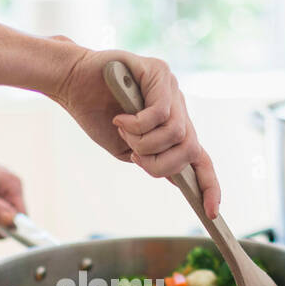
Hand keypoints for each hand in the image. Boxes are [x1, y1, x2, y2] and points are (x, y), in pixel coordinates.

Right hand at [48, 42, 221, 217]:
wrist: (72, 83)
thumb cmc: (97, 115)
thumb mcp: (127, 149)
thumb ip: (151, 160)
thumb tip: (176, 177)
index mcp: (173, 127)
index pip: (201, 158)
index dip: (209, 185)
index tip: (212, 212)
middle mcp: (178, 107)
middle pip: (192, 149)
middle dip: (162, 164)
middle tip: (135, 156)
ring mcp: (171, 89)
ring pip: (177, 133)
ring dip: (145, 143)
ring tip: (123, 131)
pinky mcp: (160, 72)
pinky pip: (161, 113)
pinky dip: (138, 125)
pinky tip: (120, 120)